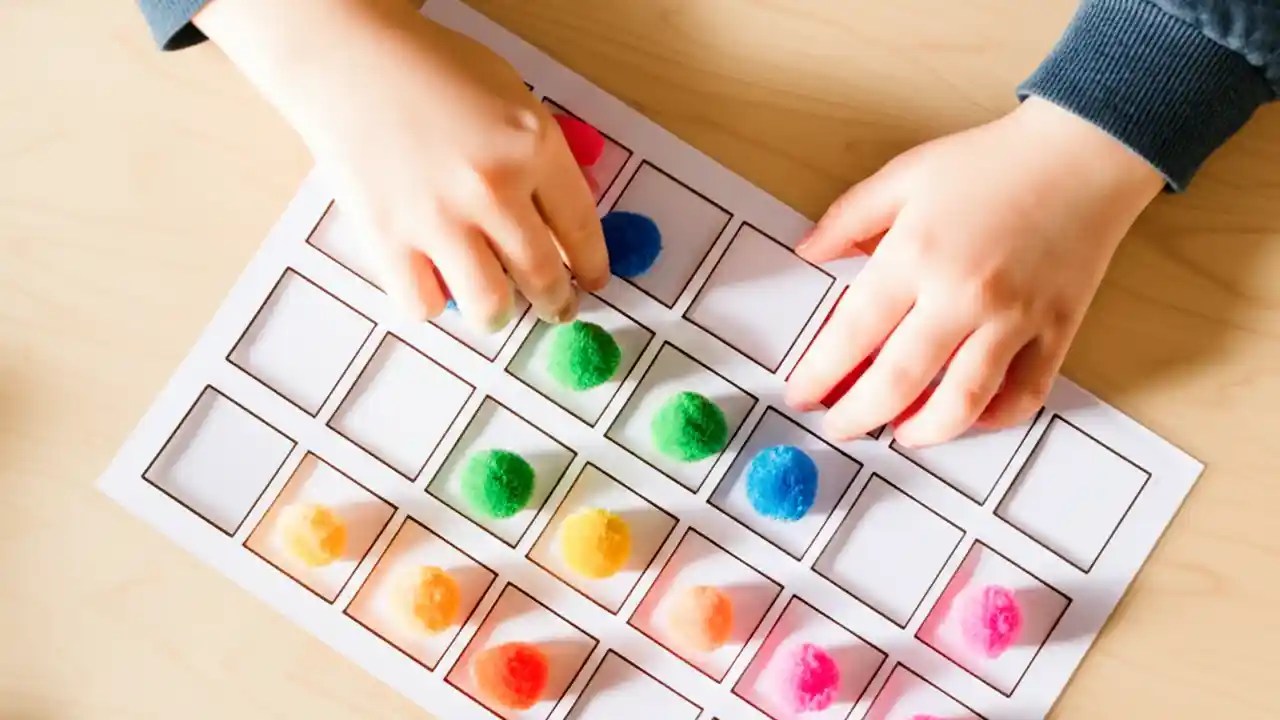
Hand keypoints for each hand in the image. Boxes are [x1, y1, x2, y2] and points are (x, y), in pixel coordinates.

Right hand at [196, 0, 606, 329]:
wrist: (347, 59)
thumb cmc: (430, 67)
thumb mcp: (511, 95)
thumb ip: (539, 153)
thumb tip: (561, 214)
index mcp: (532, 147)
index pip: (580, 228)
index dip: (592, 264)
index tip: (593, 281)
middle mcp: (492, 189)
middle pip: (542, 276)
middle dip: (555, 301)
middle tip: (556, 307)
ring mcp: (439, 220)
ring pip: (489, 305)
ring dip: (498, 314)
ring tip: (495, 307)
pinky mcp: (387, 240)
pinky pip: (423, 303)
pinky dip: (433, 301)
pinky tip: (435, 284)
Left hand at [786, 97, 1162, 445]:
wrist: (1085, 150)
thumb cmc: (991, 161)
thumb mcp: (904, 175)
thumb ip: (848, 217)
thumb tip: (807, 253)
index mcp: (915, 256)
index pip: (852, 334)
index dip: (818, 373)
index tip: (800, 393)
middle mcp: (961, 296)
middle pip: (897, 382)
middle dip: (857, 416)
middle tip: (839, 426)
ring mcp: (1013, 319)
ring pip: (961, 402)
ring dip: (922, 431)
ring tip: (900, 433)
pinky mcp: (1056, 330)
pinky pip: (1024, 394)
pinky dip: (994, 418)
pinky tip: (968, 417)